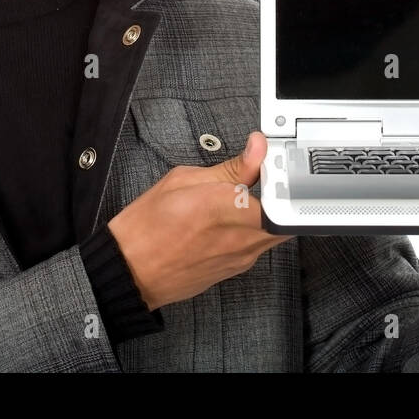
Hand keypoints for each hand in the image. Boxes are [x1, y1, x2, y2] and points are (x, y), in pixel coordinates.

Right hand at [108, 131, 291, 310]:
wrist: (130, 271)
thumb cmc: (147, 227)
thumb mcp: (184, 180)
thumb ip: (231, 167)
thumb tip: (257, 148)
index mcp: (228, 209)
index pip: (283, 194)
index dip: (284, 175)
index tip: (271, 163)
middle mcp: (241, 238)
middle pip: (287, 214)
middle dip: (280, 194)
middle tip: (260, 179)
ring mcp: (242, 257)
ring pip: (276, 230)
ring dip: (268, 212)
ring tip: (240, 199)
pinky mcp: (237, 268)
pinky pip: (259, 244)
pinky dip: (254, 229)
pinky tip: (230, 220)